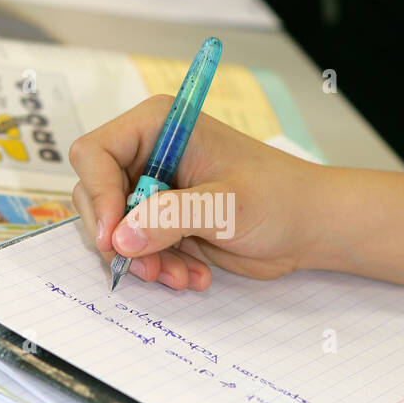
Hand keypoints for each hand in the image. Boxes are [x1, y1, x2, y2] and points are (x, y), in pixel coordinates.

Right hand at [68, 97, 326, 289]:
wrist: (308, 225)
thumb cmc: (278, 197)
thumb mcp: (225, 205)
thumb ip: (171, 217)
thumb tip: (121, 237)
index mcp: (158, 127)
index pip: (95, 154)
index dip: (98, 195)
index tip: (114, 237)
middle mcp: (148, 154)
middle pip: (96, 195)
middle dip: (120, 238)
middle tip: (147, 267)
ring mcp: (153, 189)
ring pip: (114, 229)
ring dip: (142, 260)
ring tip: (180, 276)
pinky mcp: (163, 220)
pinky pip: (137, 249)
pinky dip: (158, 267)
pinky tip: (193, 275)